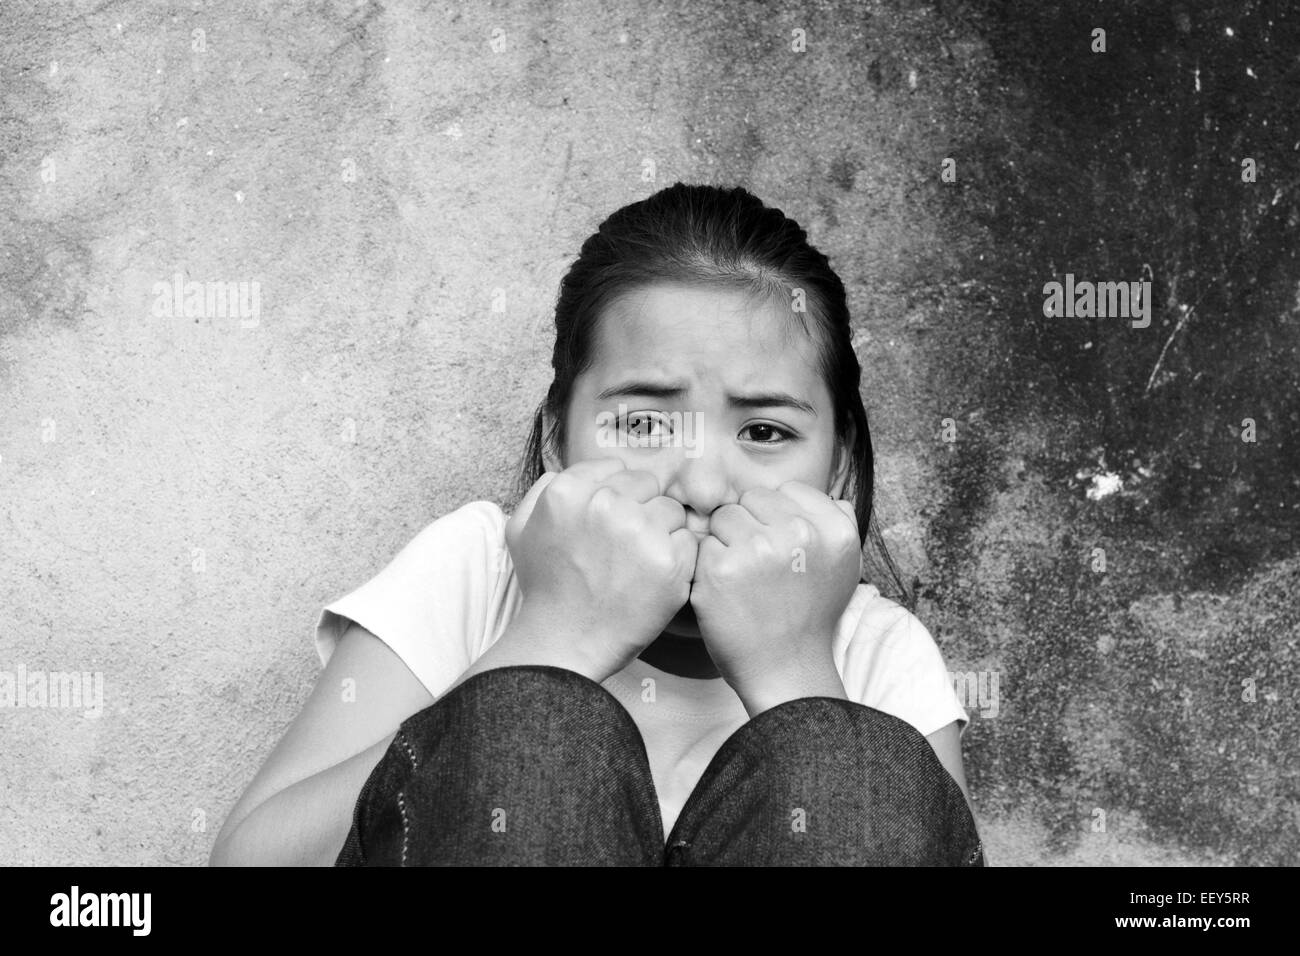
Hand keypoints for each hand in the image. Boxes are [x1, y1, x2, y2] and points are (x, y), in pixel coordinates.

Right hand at [503, 458, 697, 682]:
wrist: (565, 641)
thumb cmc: (546, 587)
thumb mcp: (522, 529)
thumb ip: (545, 488)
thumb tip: (581, 471)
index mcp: (568, 492)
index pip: (616, 468)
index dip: (619, 493)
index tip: (614, 517)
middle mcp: (605, 505)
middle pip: (648, 484)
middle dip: (641, 509)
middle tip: (626, 544)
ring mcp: (640, 532)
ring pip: (671, 510)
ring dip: (662, 531)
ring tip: (639, 562)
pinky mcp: (669, 562)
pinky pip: (688, 541)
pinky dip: (677, 558)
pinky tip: (653, 577)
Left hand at [689, 481, 860, 713]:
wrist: (786, 669)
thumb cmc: (810, 616)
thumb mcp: (845, 566)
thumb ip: (838, 523)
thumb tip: (826, 495)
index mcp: (833, 530)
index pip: (788, 490)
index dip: (777, 517)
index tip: (781, 548)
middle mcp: (798, 534)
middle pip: (752, 499)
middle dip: (750, 526)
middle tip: (760, 567)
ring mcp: (757, 549)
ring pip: (724, 517)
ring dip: (726, 542)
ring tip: (743, 578)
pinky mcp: (720, 569)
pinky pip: (703, 543)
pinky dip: (708, 565)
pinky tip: (726, 590)